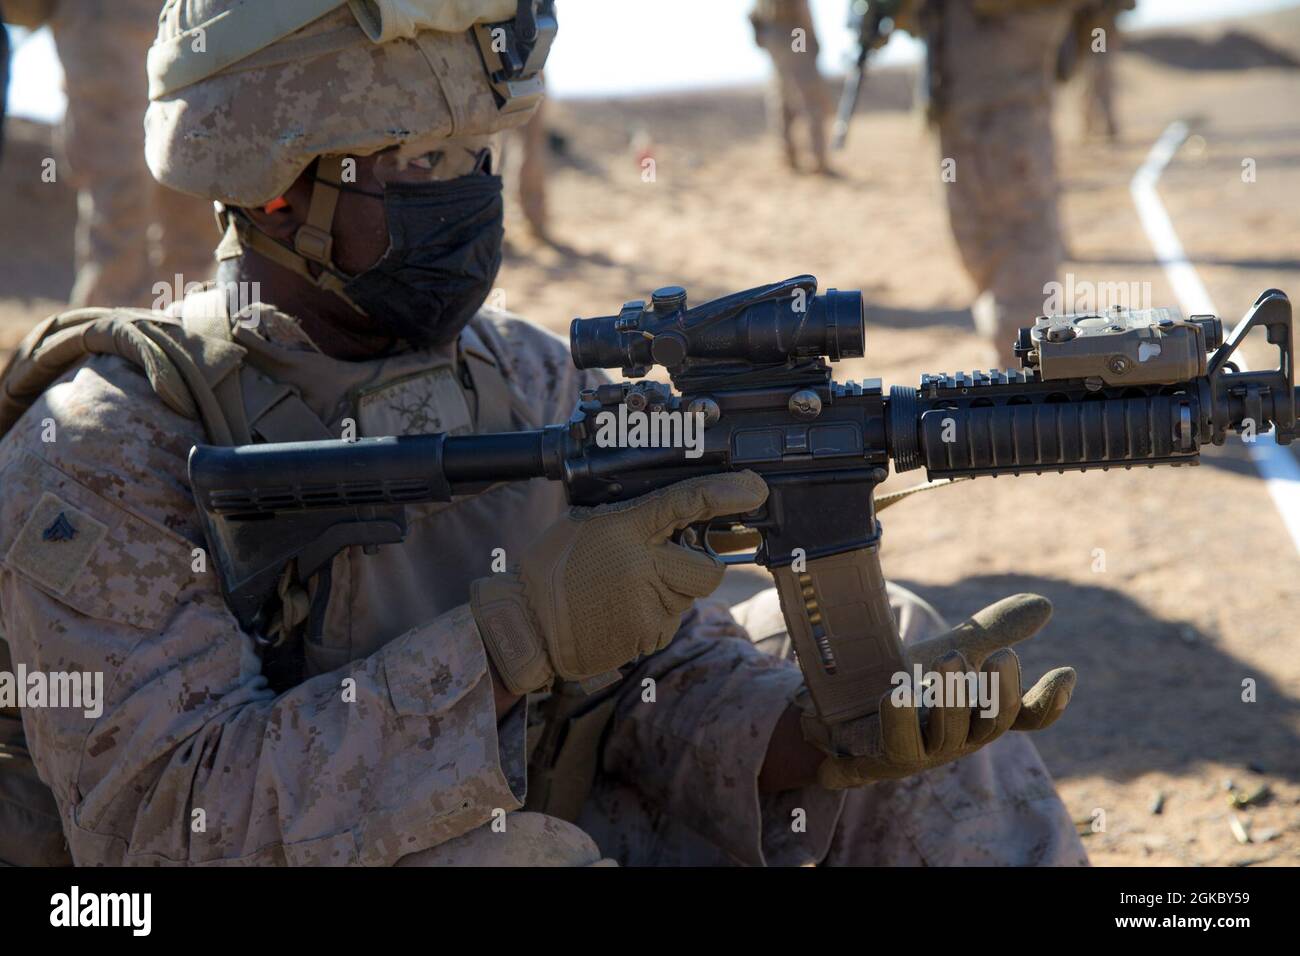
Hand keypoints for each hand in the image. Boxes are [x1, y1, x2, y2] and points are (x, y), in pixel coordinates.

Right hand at [471, 471, 768, 694]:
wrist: (529, 625)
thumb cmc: (555, 568)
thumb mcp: (590, 522)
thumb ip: (637, 517)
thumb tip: (683, 512)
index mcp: (626, 529)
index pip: (687, 502)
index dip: (727, 493)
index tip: (756, 489)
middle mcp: (645, 568)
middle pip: (709, 567)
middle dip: (698, 563)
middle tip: (664, 561)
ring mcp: (651, 607)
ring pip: (690, 595)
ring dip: (673, 589)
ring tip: (627, 588)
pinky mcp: (649, 637)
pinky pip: (672, 620)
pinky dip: (656, 614)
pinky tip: (622, 610)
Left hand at [805, 593, 1075, 788]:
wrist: (843, 711)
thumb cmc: (907, 683)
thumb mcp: (952, 651)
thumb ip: (994, 631)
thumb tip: (1046, 604)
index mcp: (979, 714)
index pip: (1025, 717)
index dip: (1049, 702)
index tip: (1067, 671)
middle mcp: (959, 737)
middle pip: (992, 723)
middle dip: (999, 691)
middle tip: (999, 656)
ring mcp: (924, 752)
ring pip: (948, 736)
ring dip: (951, 699)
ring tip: (948, 660)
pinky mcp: (886, 757)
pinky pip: (897, 745)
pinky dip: (899, 719)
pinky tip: (895, 694)